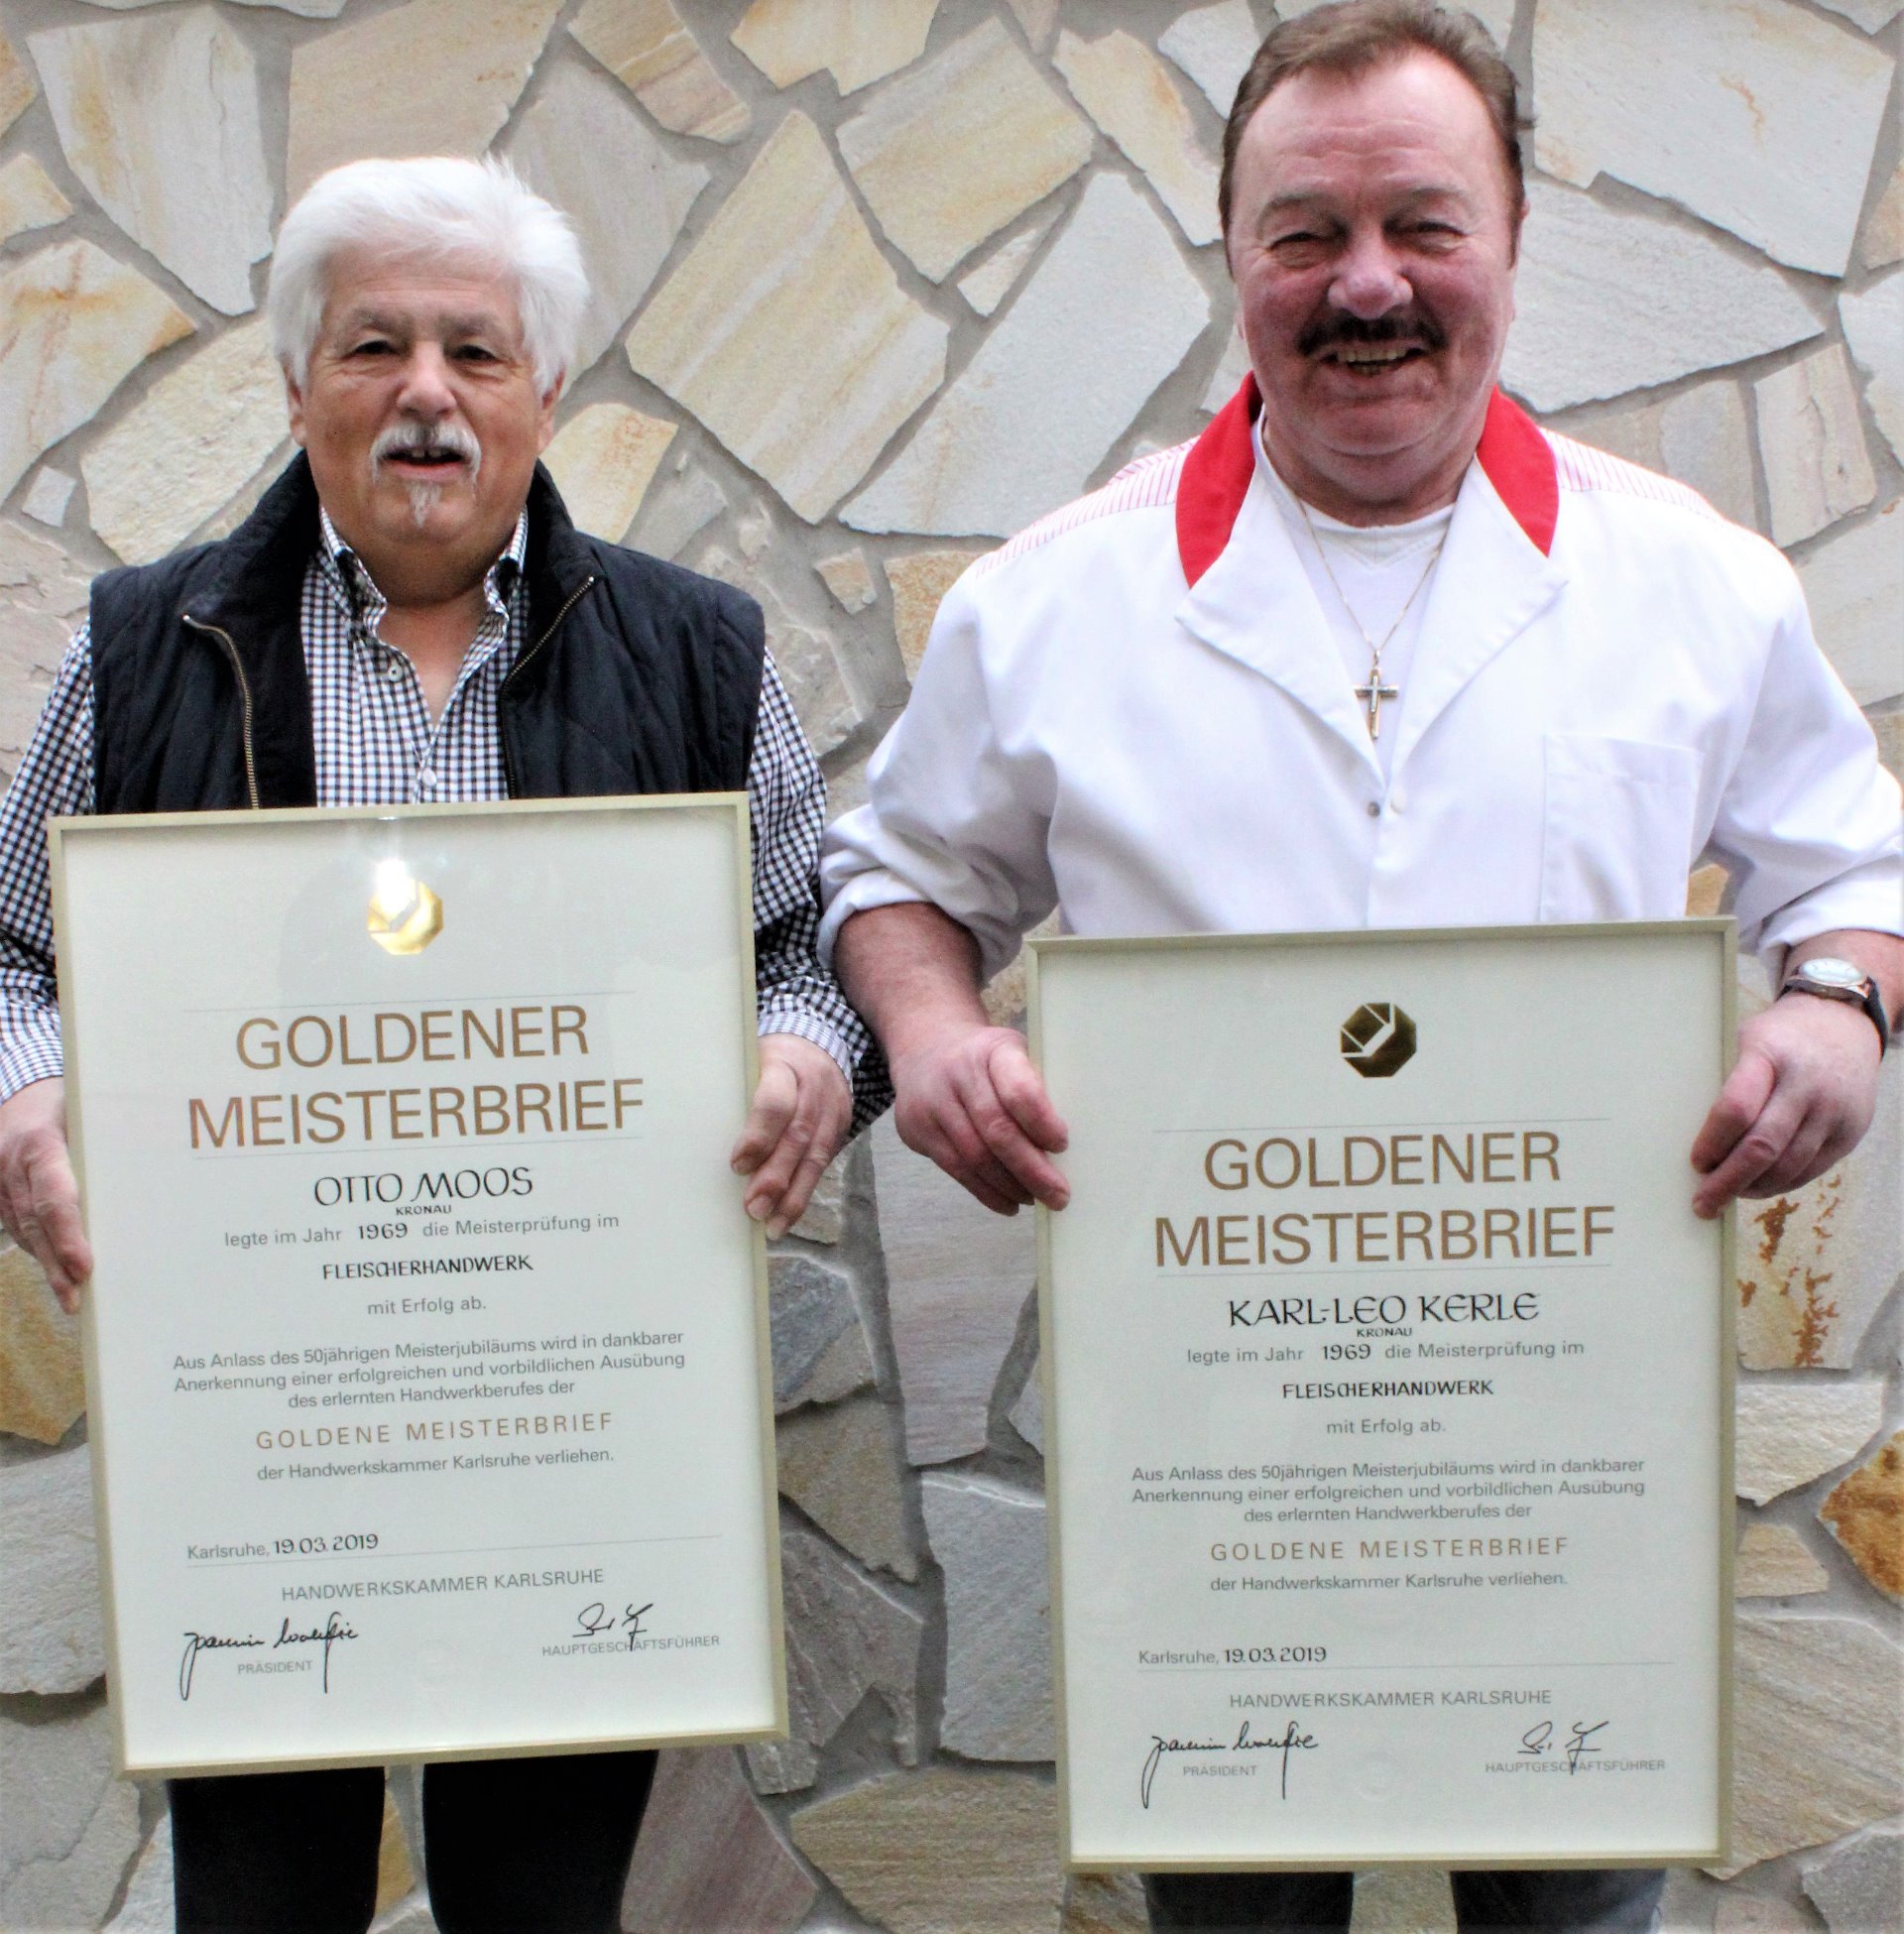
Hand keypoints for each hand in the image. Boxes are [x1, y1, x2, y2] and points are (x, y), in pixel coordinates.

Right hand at [0, 1079, 91, 1312]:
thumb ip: (109, 1139)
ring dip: (47, 1264)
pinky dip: (38, 1248)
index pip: (54, 1197)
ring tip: (71, 1296)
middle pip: (37, 1224)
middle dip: (57, 1264)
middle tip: (77, 1298)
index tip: (85, 1265)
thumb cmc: (68, 1101)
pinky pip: (16, 1226)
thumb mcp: (87, 1110)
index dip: (69, 1234)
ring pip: (23, 1230)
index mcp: (39, 1143)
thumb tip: (160, 1166)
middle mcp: (12, 1166)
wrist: (19, 1094)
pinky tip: (57, 1270)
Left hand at [730, 1035, 852, 1237]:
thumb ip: (734, 1090)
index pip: (775, 1102)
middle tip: (753, 1207)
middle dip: (776, 1176)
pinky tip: (786, 1216)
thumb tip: (694, 1134)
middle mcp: (813, 1089)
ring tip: (772, 1225)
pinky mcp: (840, 1130)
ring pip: (816, 1157)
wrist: (822, 1045)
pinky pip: (823, 1166)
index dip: (758, 1136)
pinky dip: (804, 1193)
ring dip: (793, 1196)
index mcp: (784, 1065)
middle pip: (798, 1136)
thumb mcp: (750, 1060)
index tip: (737, 1165)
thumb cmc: (769, 1059)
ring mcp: (832, 1110)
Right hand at [890, 1021, 1068, 1215]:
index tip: (1062, 1145)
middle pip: (996, 1130)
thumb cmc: (985, 1060)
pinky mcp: (916, 1130)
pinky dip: (986, 1192)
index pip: (1018, 1089)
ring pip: (974, 1157)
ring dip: (1010, 1186)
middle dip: (1032, 1169)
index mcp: (992, 1050)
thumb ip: (1034, 1089)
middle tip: (1059, 1195)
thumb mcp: (1013, 1054)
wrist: (924, 1049)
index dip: (1042, 1122)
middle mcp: (957, 1073)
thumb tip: (1061, 1149)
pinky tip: (1009, 1202)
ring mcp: (932, 1103)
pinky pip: (956, 1170)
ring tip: (1035, 1198)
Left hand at [1690, 994, 1881, 1218]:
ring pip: (1789, 1166)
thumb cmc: (1781, 1036)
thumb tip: (1703, 1142)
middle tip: (1703, 1204)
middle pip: (1763, 1146)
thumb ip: (1732, 1084)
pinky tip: (1760, 1186)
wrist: (1843, 1024)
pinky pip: (1812, 1169)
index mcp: (1770, 1055)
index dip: (1712, 1143)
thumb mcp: (1748, 1040)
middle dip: (1727, 1181)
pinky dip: (1782, 1183)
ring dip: (1754, 1187)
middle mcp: (1807, 1085)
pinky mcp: (1852, 1131)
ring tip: (1729, 1195)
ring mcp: (1834, 1110)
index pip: (1736, 1109)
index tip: (1696, 1163)